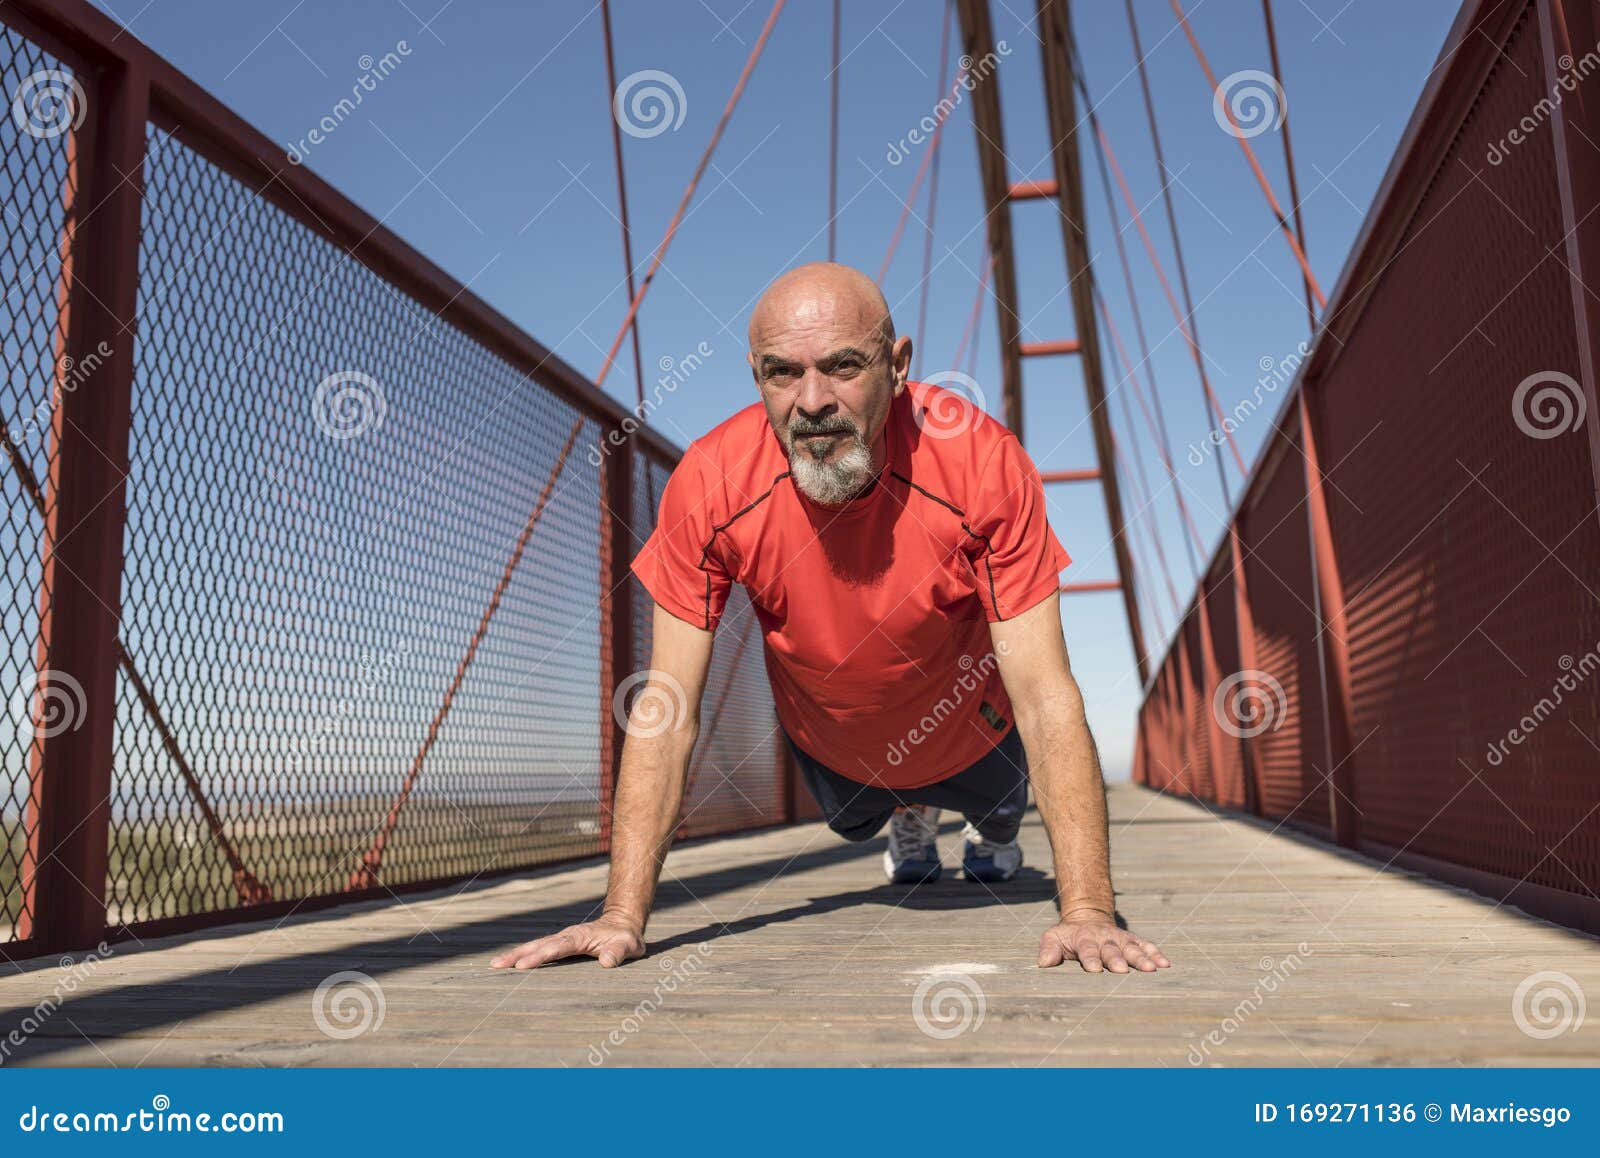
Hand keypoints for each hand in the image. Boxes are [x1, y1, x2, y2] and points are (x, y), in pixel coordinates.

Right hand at [490, 913, 646, 969]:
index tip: (522, 965)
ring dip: (516, 954)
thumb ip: (618, 952)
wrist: (622, 924)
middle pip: (539, 945)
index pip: (557, 947)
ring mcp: (562, 939)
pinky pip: (539, 949)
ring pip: (535, 945)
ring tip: (494, 964)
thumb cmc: (625, 938)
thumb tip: (606, 962)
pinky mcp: (560, 944)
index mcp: (580, 937)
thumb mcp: (629, 945)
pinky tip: (509, 963)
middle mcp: (567, 936)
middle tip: (497, 965)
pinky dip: (523, 954)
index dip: (540, 956)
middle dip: (518, 954)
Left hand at [1037, 909, 1170, 973]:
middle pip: (1111, 949)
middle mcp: (1104, 939)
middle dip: (1117, 959)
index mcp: (1084, 939)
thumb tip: (1043, 963)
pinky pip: (1146, 946)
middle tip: (1122, 970)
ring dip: (1141, 958)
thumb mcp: (1053, 938)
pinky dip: (1155, 954)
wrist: (1087, 918)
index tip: (1095, 969)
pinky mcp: (1133, 940)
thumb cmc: (1069, 936)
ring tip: (1151, 969)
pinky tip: (1165, 964)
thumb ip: (1048, 950)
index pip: (1087, 949)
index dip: (1090, 958)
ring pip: (1132, 948)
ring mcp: (1120, 939)